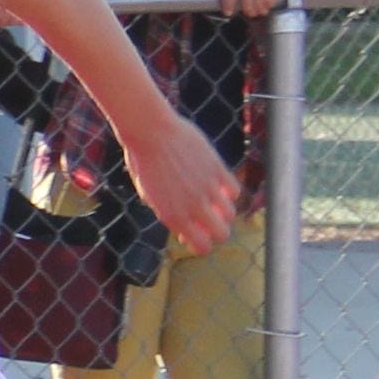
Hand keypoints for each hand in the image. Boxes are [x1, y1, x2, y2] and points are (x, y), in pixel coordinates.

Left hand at [119, 108, 240, 256]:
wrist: (150, 132)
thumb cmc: (144, 161)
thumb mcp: (149, 193)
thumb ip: (168, 210)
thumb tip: (185, 223)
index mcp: (172, 216)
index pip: (202, 246)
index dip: (201, 243)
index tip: (194, 232)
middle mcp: (192, 206)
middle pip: (223, 234)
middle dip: (218, 231)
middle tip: (209, 219)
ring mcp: (207, 187)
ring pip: (230, 213)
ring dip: (224, 211)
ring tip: (213, 201)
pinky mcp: (217, 169)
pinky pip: (234, 189)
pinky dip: (229, 192)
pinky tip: (219, 185)